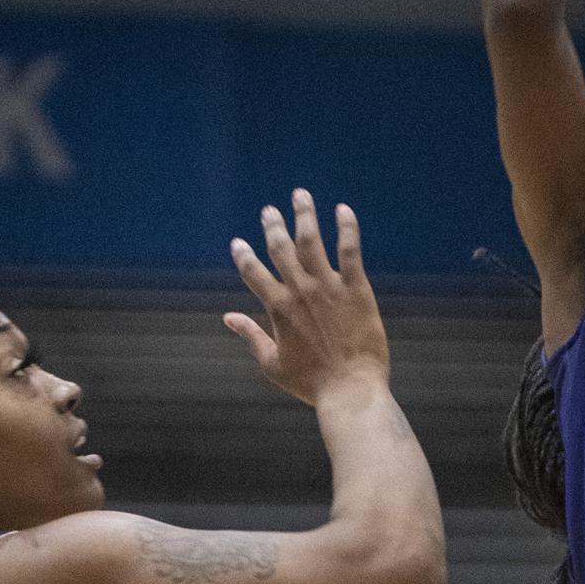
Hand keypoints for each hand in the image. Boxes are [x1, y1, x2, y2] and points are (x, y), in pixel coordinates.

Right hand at [227, 189, 389, 404]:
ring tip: (300, 195)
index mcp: (277, 308)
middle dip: (272, 225)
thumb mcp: (272, 363)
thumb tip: (228, 318)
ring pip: (312, 240)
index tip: (238, 242)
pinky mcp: (356, 288)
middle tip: (269, 209)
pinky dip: (346, 226)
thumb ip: (250, 335)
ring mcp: (329, 287)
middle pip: (280, 248)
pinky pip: (350, 249)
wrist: (351, 388)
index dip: (243, 255)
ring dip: (304, 215)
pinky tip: (342, 209)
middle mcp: (300, 291)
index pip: (253, 272)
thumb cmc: (311, 382)